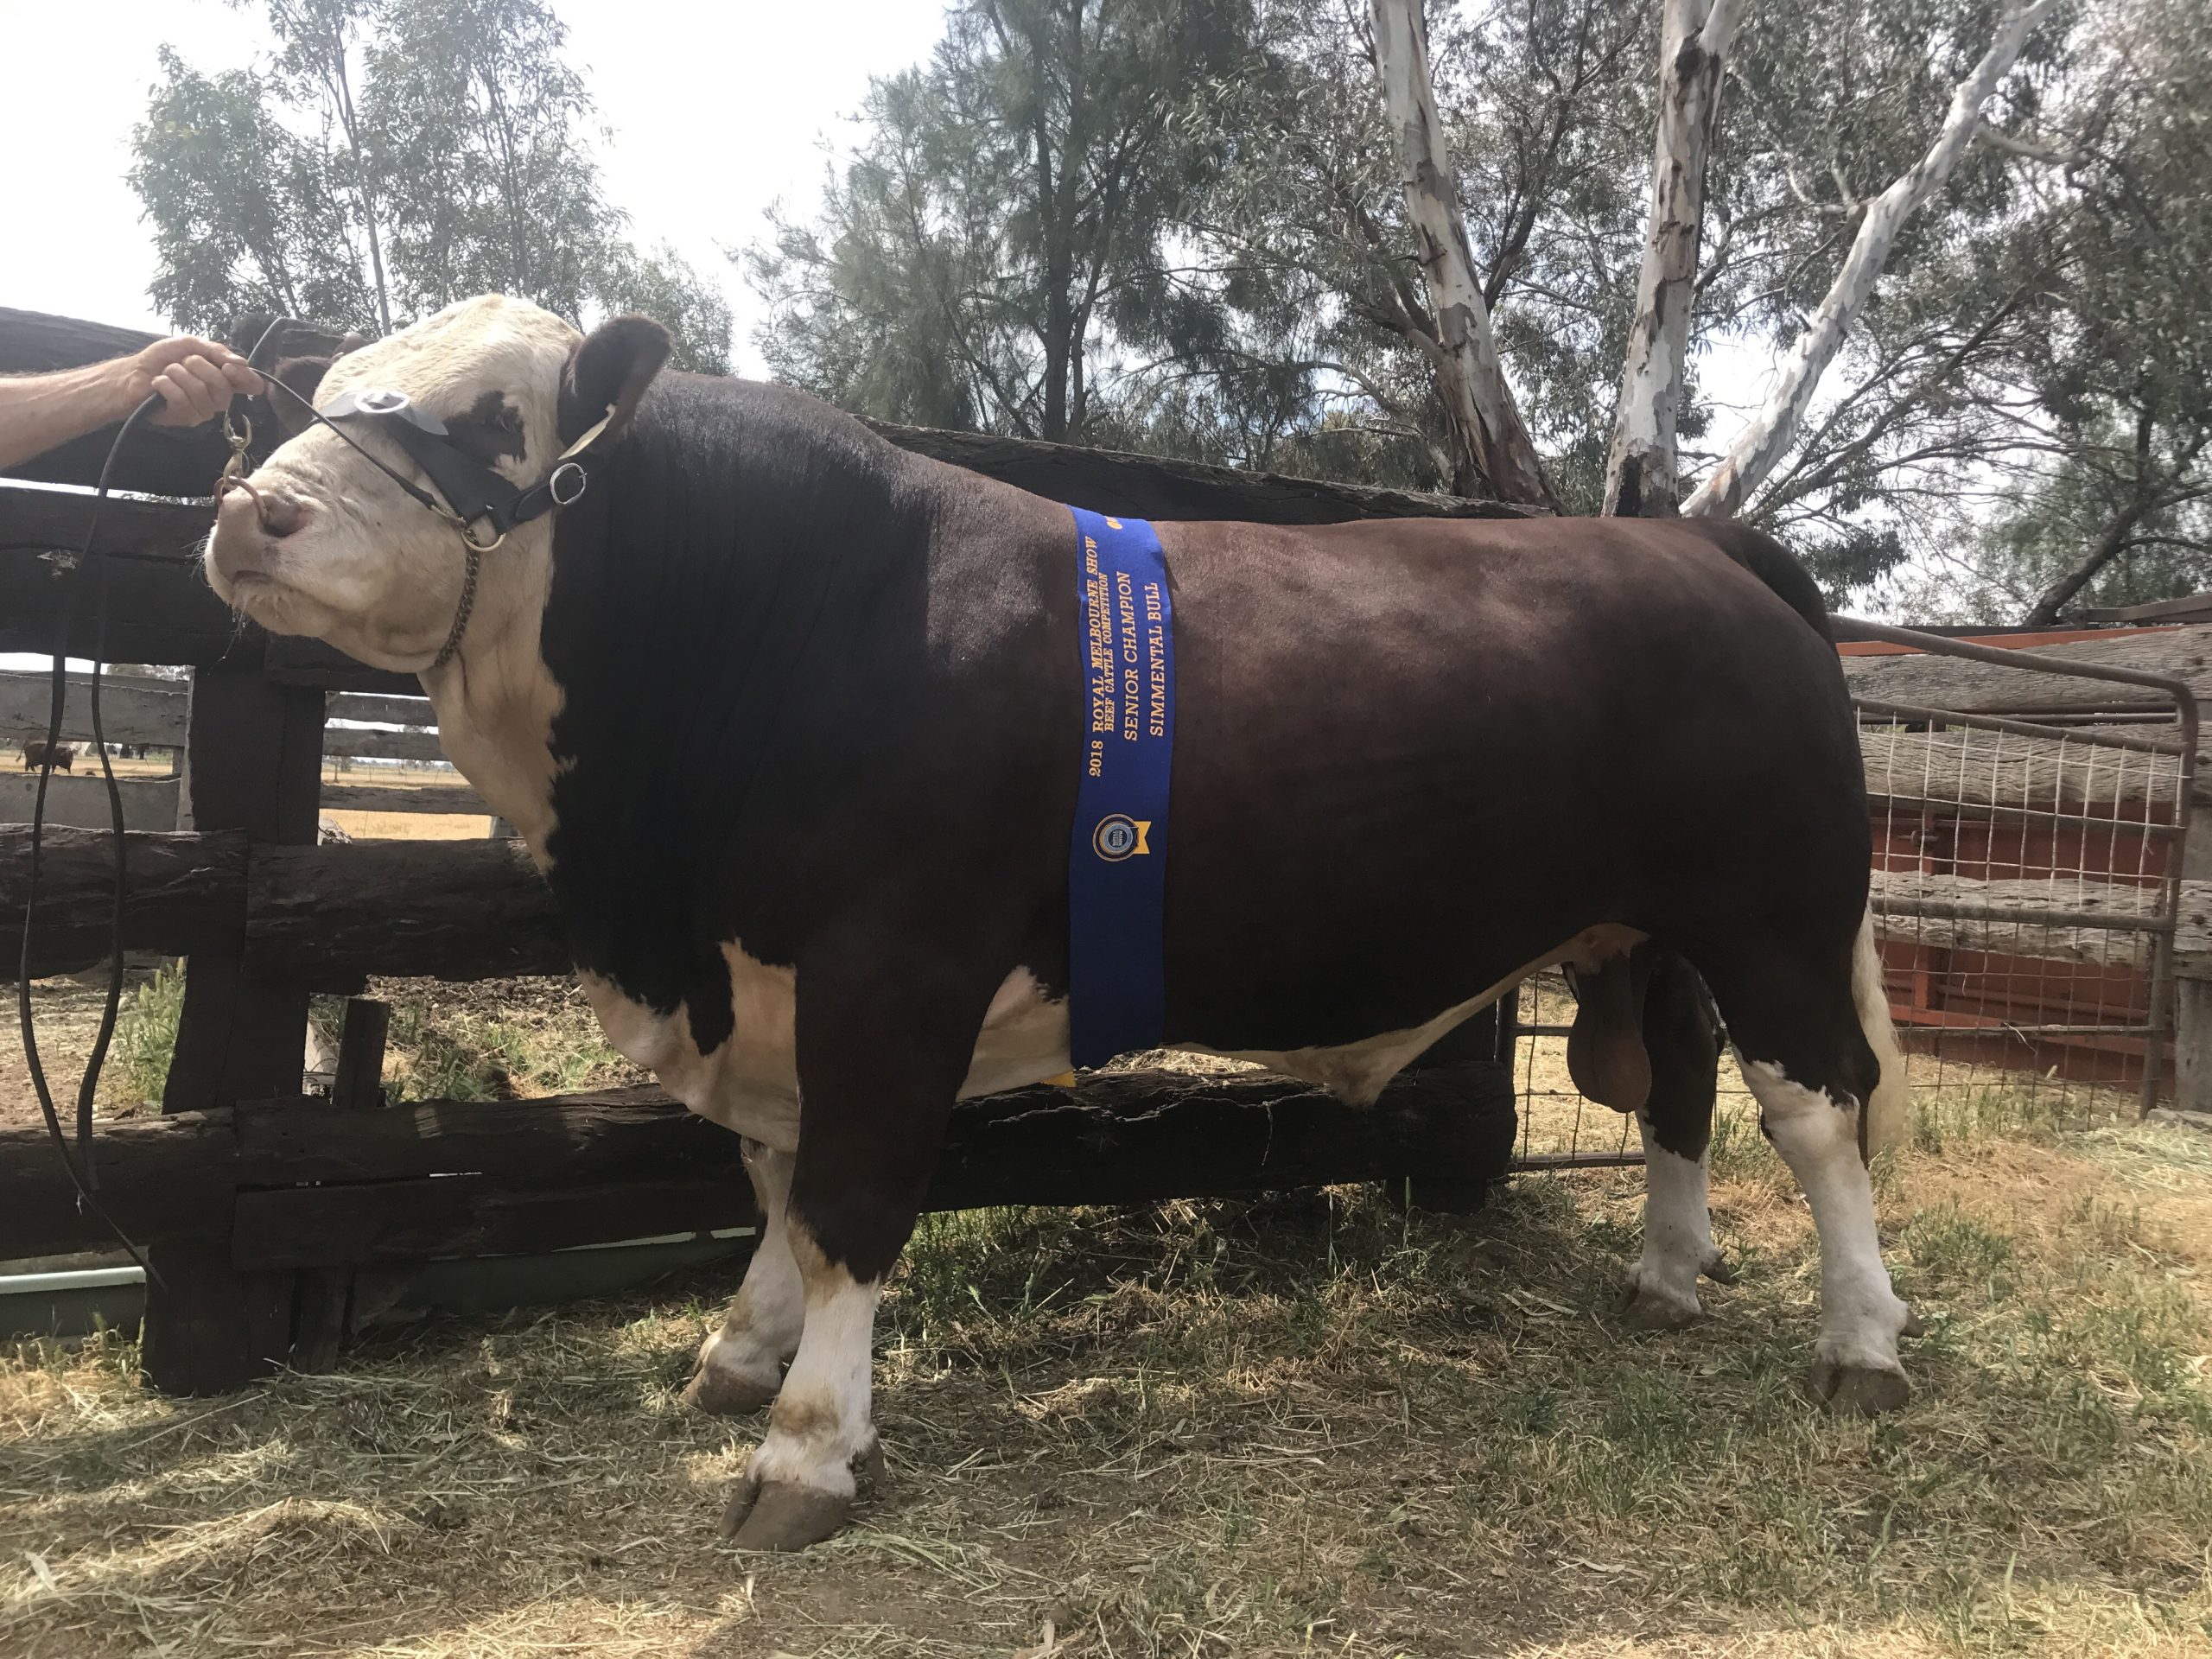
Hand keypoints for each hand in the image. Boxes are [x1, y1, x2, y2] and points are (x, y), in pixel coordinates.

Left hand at [125, 337, 263, 428]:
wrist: (134, 372)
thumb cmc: (163, 358)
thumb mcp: (190, 345)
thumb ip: (216, 350)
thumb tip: (242, 363)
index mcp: (225, 379)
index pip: (252, 384)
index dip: (246, 377)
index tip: (228, 367)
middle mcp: (219, 398)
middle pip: (223, 385)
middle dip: (197, 365)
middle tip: (183, 362)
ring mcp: (204, 411)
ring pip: (199, 390)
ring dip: (177, 373)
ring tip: (167, 373)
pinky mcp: (186, 419)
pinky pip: (181, 398)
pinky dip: (165, 384)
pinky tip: (159, 385)